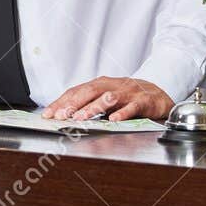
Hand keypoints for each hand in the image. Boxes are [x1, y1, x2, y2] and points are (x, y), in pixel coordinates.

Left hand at [41, 77, 172, 122]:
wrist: (157, 94)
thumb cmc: (128, 97)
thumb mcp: (106, 98)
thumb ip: (88, 104)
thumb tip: (64, 114)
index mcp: (100, 84)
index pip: (77, 91)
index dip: (61, 102)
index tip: (48, 114)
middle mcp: (112, 86)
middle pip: (90, 91)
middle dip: (74, 103)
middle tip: (62, 115)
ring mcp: (128, 92)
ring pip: (109, 98)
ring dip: (94, 107)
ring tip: (82, 117)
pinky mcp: (143, 101)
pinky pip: (132, 107)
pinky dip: (122, 113)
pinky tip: (113, 120)